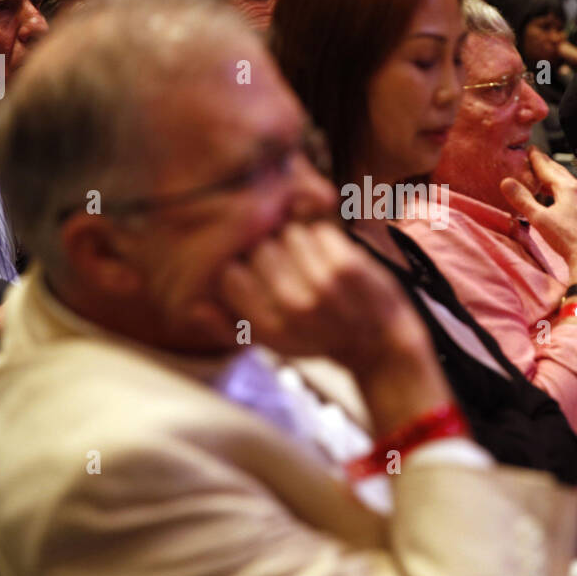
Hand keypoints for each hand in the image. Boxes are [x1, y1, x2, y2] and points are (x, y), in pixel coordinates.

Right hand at [218, 221, 449, 432]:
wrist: (381, 344)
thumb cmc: (321, 338)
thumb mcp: (272, 343)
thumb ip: (230, 326)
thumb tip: (195, 308)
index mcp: (269, 328)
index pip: (229, 274)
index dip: (243, 267)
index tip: (261, 274)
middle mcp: (293, 308)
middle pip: (259, 249)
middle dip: (273, 251)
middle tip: (294, 268)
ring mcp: (323, 286)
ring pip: (288, 234)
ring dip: (300, 241)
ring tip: (315, 265)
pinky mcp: (349, 266)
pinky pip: (319, 230)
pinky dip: (326, 238)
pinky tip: (334, 259)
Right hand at [500, 147, 576, 289]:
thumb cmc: (568, 239)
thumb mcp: (539, 219)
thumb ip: (522, 199)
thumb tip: (507, 182)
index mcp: (568, 188)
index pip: (548, 168)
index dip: (537, 158)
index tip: (531, 149)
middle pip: (561, 173)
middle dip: (548, 166)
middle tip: (539, 159)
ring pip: (572, 183)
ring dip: (559, 179)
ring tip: (549, 180)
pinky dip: (568, 191)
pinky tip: (566, 200)